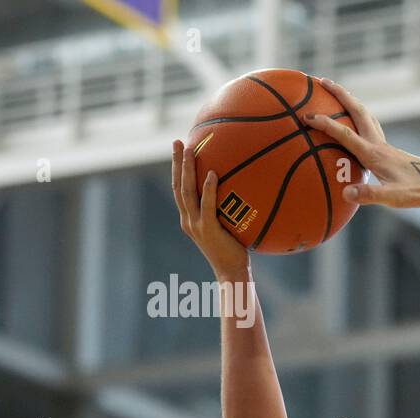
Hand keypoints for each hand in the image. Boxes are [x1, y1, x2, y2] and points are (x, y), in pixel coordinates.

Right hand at [172, 139, 248, 277]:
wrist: (232, 273)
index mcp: (189, 219)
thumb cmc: (235, 251)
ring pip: (186, 192)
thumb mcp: (227, 228)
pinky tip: (211, 173)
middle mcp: (188, 220)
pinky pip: (206, 205)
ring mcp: (196, 225)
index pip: (179, 189)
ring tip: (189, 149)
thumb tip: (243, 191)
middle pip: (177, 186)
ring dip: (186, 169)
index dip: (177, 170)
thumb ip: (227, 212)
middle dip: (176, 162)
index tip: (179, 150)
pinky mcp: (208, 230)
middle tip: (178, 141)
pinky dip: (208, 189)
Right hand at [300, 77, 419, 207]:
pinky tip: (356, 125)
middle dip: (339, 94)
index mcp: (374, 154)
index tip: (305, 116)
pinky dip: (359, 119)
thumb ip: (369, 195)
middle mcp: (379, 144)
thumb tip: (345, 193)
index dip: (325, 124)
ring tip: (336, 94)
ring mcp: (386, 146)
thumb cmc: (418, 193)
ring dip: (350, 102)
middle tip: (320, 80)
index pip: (345, 134)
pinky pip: (370, 128)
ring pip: (366, 116)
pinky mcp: (390, 151)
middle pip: (357, 111)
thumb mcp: (393, 198)